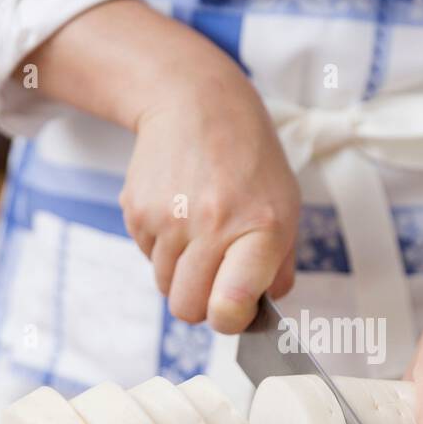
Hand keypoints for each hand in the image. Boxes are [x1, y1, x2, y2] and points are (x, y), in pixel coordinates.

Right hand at [120, 54, 299, 331]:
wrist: (195, 102)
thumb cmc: (249, 160)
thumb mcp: (286, 205)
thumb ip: (279, 265)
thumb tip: (259, 311)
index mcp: (260, 228)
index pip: (231, 302)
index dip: (230, 320)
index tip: (234, 311)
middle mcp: (212, 225)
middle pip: (188, 309)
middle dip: (201, 304)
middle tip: (215, 279)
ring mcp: (169, 218)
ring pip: (164, 287)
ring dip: (181, 273)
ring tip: (199, 232)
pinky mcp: (136, 210)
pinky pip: (146, 258)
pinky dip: (162, 248)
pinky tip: (179, 212)